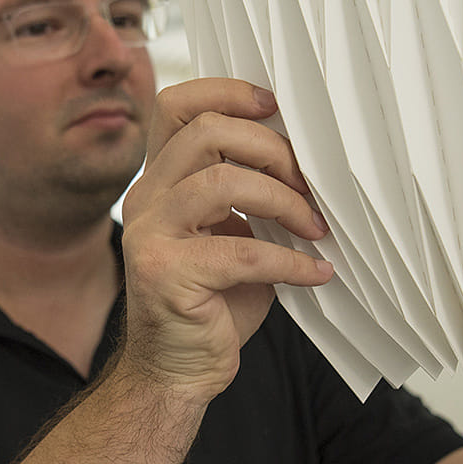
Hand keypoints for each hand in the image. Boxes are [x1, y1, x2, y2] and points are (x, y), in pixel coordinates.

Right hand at [118, 79, 332, 399]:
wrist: (177, 370)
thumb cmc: (213, 302)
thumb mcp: (231, 234)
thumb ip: (249, 192)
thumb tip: (311, 160)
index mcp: (159, 179)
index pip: (177, 106)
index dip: (227, 92)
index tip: (275, 107)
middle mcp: (145, 198)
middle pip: (206, 132)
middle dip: (271, 149)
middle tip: (309, 183)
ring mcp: (149, 235)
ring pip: (220, 180)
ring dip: (283, 201)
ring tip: (316, 227)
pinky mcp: (165, 275)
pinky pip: (240, 252)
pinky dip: (289, 262)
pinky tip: (316, 273)